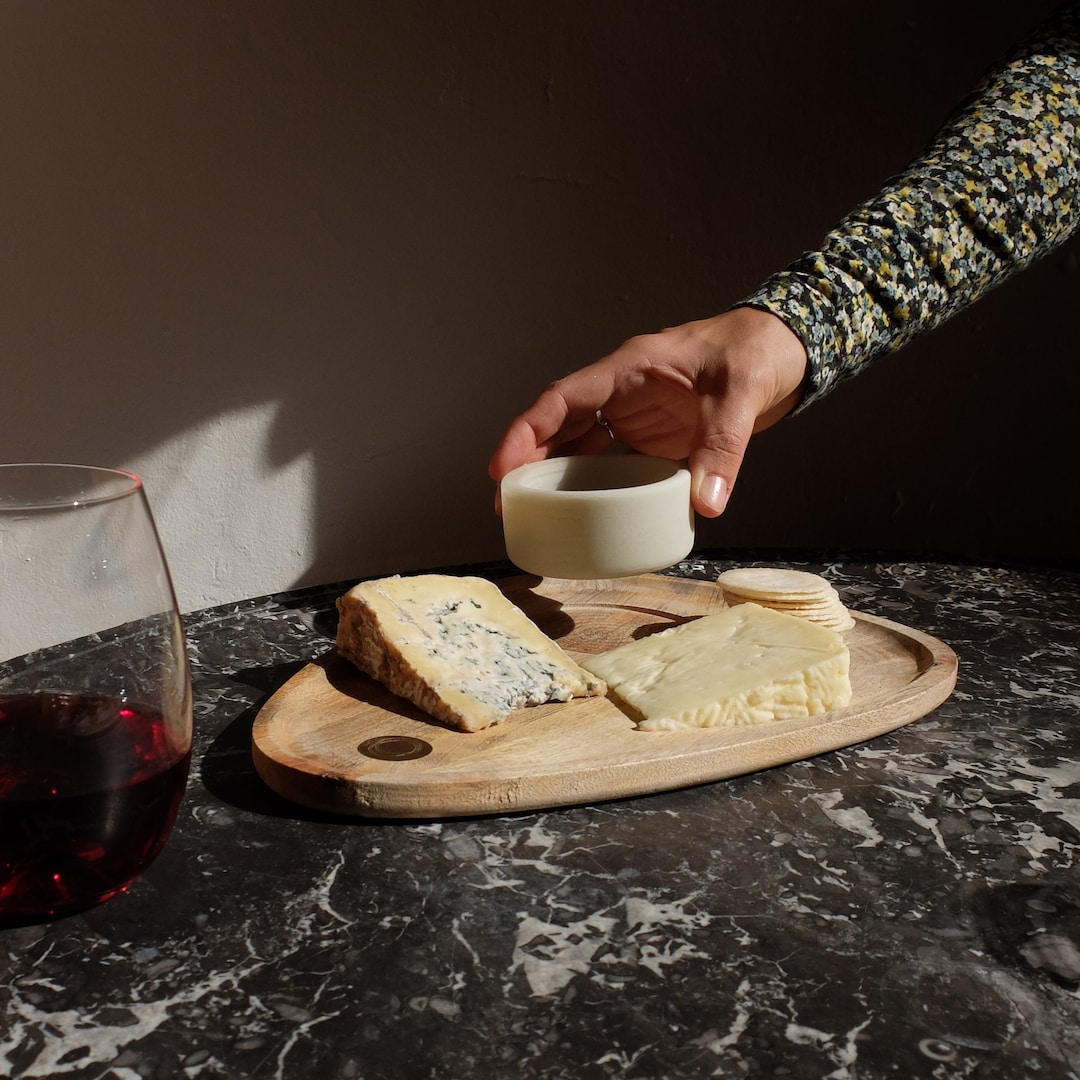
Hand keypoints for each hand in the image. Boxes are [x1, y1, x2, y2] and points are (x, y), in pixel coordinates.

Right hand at [488, 307, 808, 516]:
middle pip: (560, 426)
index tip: (503, 467)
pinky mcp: (654, 435)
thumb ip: (721, 447)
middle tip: (507, 504)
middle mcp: (623, 392)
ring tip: (532, 512)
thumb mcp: (739, 395)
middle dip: (528, 461)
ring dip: (555, 475)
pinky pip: (613, 462)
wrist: (783, 350)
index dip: (527, 431)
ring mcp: (636, 415)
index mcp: (628, 369)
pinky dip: (596, 485)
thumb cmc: (756, 352)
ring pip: (580, 445)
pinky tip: (585, 513)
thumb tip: (705, 503)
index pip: (563, 399)